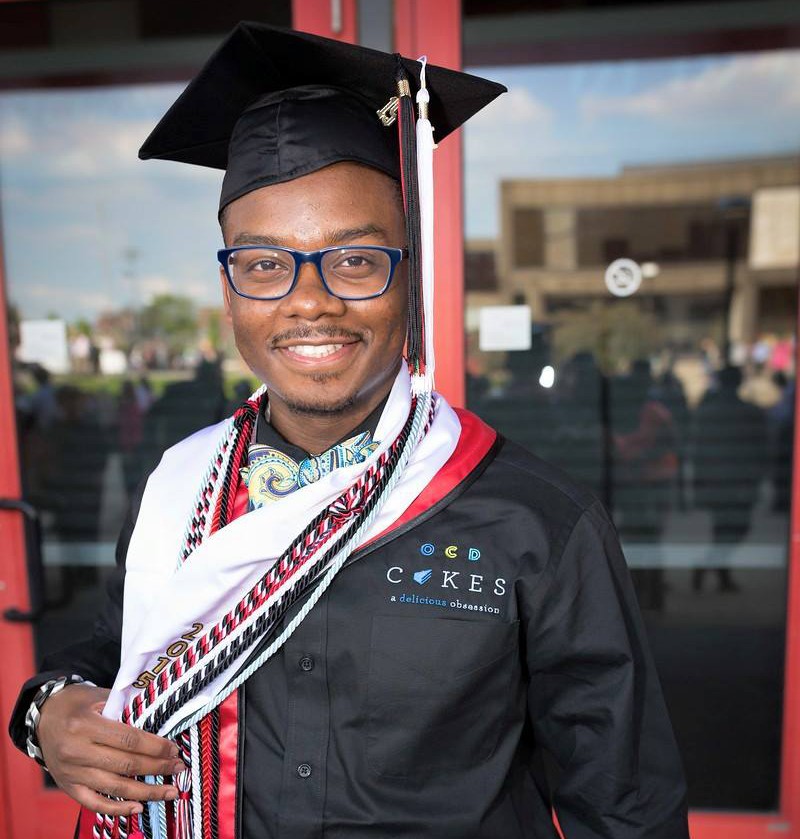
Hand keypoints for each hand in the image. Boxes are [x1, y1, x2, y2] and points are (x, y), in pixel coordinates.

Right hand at [37, 684, 186, 816]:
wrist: (43, 715)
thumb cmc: (78, 703)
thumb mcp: (101, 696)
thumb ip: (126, 709)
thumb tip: (160, 723)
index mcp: (86, 725)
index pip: (129, 740)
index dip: (155, 747)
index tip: (174, 749)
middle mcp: (77, 751)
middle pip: (126, 765)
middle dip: (157, 768)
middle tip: (179, 768)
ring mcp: (71, 772)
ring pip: (115, 787)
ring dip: (146, 792)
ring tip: (169, 791)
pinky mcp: (68, 786)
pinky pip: (94, 803)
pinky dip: (117, 809)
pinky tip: (139, 808)